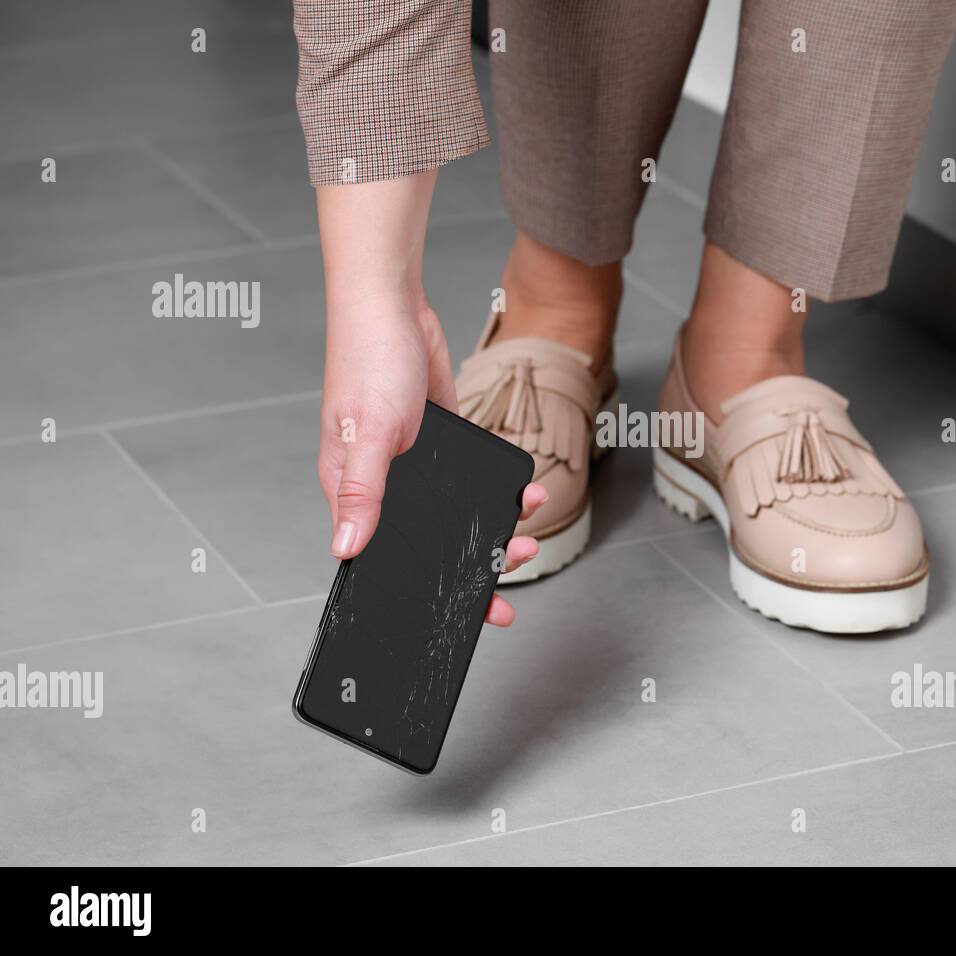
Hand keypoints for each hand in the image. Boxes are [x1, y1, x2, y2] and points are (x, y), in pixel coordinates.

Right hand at [313, 173, 541, 627]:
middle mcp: (384, 486)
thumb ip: (363, 492)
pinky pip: (472, 479)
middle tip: (512, 572)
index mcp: (353, 494)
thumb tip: (347, 550)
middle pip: (430, 544)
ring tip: (527, 525)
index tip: (463, 617)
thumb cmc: (366, 360)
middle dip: (473, 566)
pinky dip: (499, 489)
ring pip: (457, 515)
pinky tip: (523, 491)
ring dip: (493, 525)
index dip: (424, 593)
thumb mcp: (367, 431)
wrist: (394, 304)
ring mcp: (415, 465)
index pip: (386, 562)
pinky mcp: (441, 441)